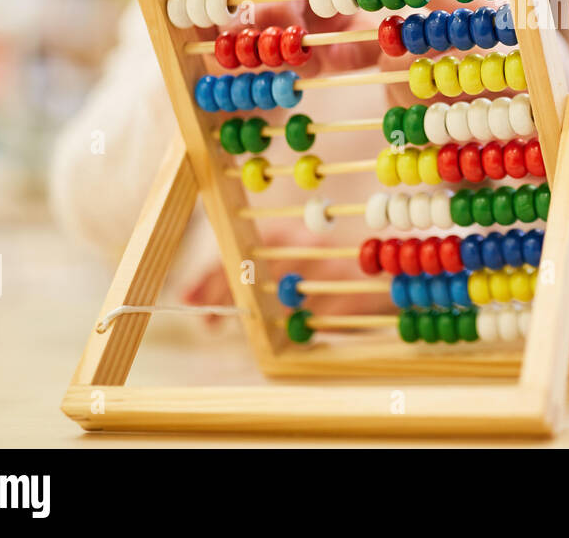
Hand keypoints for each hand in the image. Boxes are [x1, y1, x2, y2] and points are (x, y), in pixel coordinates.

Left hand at [182, 220, 395, 324]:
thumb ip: (242, 280)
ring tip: (251, 330)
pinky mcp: (357, 291)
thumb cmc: (318, 273)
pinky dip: (302, 327)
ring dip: (263, 318)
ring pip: (284, 297)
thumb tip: (190, 299)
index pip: (238, 250)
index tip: (187, 298)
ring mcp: (333, 267)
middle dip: (226, 300)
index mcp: (284, 233)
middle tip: (209, 323)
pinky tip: (292, 334)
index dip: (208, 276)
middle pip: (255, 274)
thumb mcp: (280, 267)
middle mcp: (306, 244)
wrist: (381, 276)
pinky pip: (321, 316)